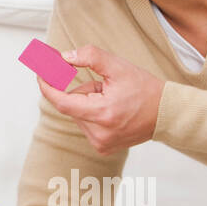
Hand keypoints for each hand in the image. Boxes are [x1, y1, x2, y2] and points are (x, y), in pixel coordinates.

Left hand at [35, 44, 163, 154]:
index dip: (47, 86)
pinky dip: (93, 114)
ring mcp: (101, 144)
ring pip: (78, 115)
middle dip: (82, 91)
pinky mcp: (103, 148)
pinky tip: (112, 112)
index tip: (39, 73)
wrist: (167, 112)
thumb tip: (63, 57)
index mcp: (102, 114)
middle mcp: (100, 134)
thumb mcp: (117, 66)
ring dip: (88, 103)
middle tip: (103, 85)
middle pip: (71, 106)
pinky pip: (86, 125)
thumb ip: (89, 56)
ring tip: (113, 100)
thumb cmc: (144, 88)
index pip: (61, 102)